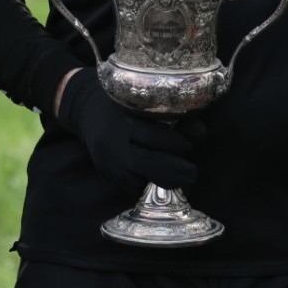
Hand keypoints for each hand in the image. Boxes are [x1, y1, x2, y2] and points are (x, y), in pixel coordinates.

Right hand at [54, 69, 198, 193]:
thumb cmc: (122, 101)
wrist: (85, 108)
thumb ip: (173, 116)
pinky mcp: (105, 173)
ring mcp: (106, 161)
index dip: (175, 143)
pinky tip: (157, 179)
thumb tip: (202, 132)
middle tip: (193, 173)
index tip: (189, 145)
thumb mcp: (144, 102)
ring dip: (162, 181)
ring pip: (139, 180)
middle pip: (147, 163)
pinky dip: (145, 185)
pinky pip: (129, 186)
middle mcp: (112, 143)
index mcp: (122, 120)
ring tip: (182, 179)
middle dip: (174, 171)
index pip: (152, 135)